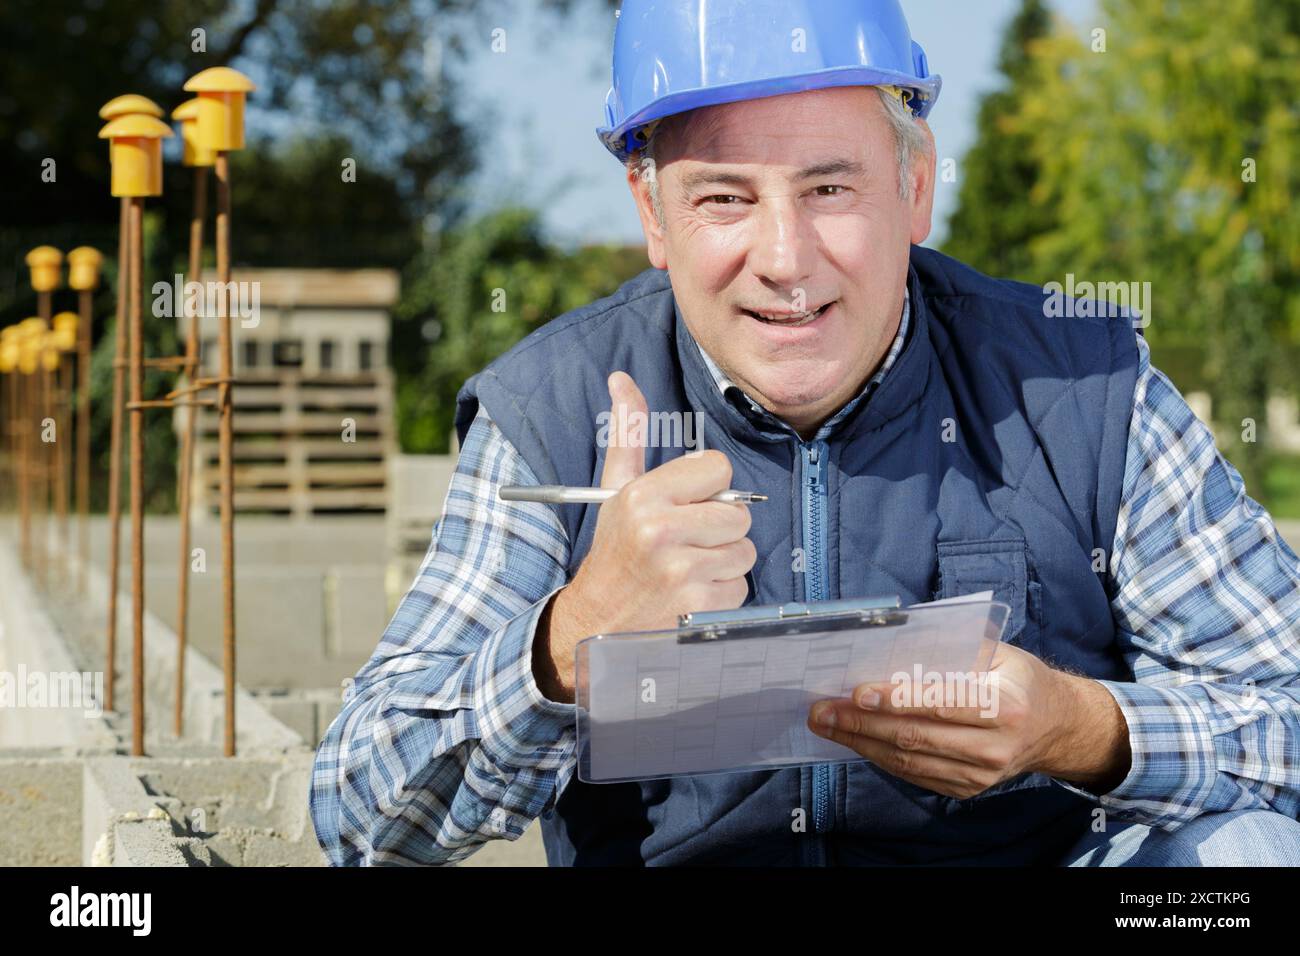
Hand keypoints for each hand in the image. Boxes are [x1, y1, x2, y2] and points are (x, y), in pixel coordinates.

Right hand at [534, 371, 756, 701]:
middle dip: (719, 527)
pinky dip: (722, 593)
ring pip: (744, 551)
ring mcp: (682, 572)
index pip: (719, 468)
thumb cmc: (613, 551)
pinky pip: (741, 587)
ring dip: (722, 562)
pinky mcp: (699, 606)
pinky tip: (690, 595)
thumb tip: (622, 378)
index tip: (685, 505)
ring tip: (686, 569)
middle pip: (738, 512)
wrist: (595, 623)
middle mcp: (662, 531)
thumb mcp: (615, 490)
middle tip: (686, 541)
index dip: (708, 488)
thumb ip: (628, 433)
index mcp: (644, 496)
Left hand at [806, 639, 1130, 798]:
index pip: (940, 703)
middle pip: (916, 737)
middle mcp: (995, 746)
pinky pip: (914, 774)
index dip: (895, 699)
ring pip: (909, 760)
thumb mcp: (998, 652)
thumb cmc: (1020, 678)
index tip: (856, 692)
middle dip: (861, 723)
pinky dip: (880, 757)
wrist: (1056, 727)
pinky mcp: (967, 789)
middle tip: (823, 710)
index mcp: (1005, 705)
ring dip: (861, 742)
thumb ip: (951, 650)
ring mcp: (981, 774)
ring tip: (828, 725)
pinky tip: (856, 740)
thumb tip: (892, 647)